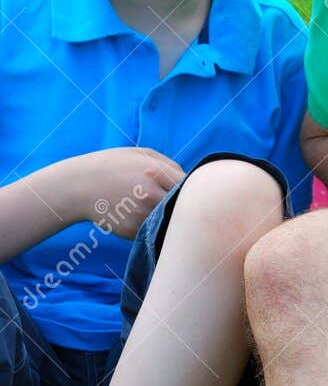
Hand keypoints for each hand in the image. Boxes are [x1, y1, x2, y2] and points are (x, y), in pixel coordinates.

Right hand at [71, 147, 185, 237]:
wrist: (77, 187)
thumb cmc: (112, 166)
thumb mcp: (141, 154)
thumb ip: (169, 165)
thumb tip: (190, 181)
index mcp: (155, 173)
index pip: (190, 186)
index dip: (192, 188)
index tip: (188, 189)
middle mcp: (150, 196)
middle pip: (183, 205)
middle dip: (183, 204)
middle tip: (178, 201)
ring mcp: (141, 216)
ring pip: (169, 220)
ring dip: (168, 216)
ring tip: (154, 207)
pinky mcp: (133, 231)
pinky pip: (153, 230)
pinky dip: (153, 225)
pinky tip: (140, 214)